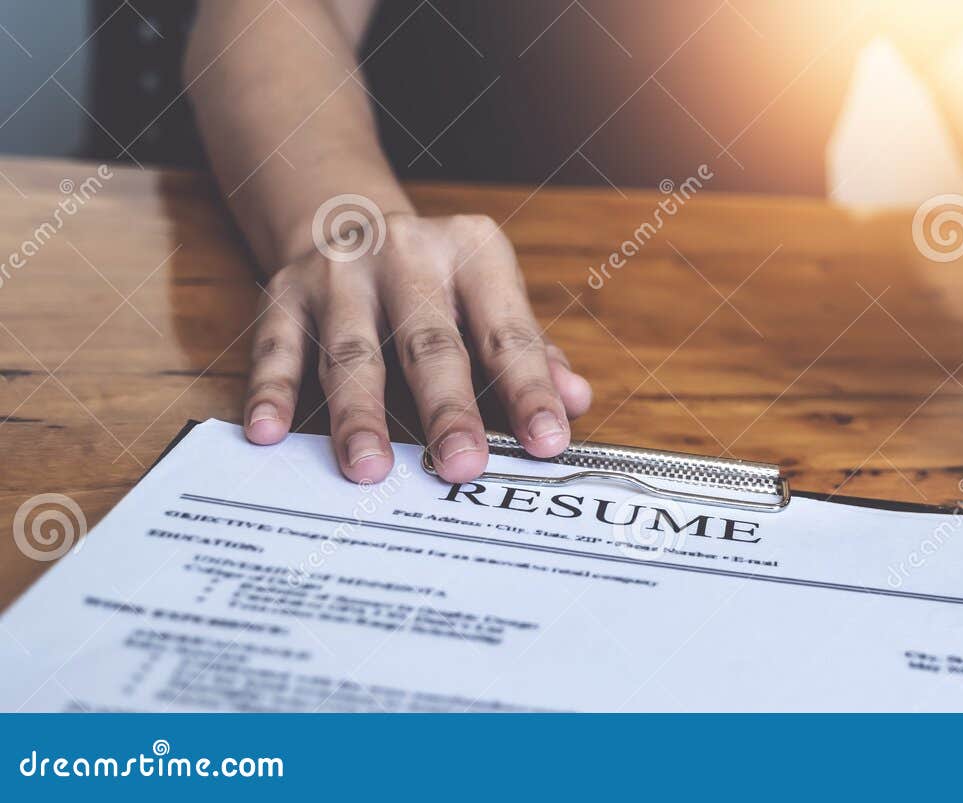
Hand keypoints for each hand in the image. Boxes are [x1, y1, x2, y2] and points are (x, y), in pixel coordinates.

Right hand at [240, 213, 591, 482]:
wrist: (347, 214)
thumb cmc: (436, 278)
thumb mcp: (490, 295)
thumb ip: (533, 351)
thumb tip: (576, 401)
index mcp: (474, 254)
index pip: (508, 333)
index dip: (529, 391)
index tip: (547, 441)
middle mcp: (408, 255)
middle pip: (430, 344)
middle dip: (448, 408)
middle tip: (462, 465)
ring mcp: (341, 273)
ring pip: (352, 351)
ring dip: (359, 414)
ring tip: (370, 468)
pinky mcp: (285, 292)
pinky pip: (277, 347)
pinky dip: (272, 391)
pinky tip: (271, 432)